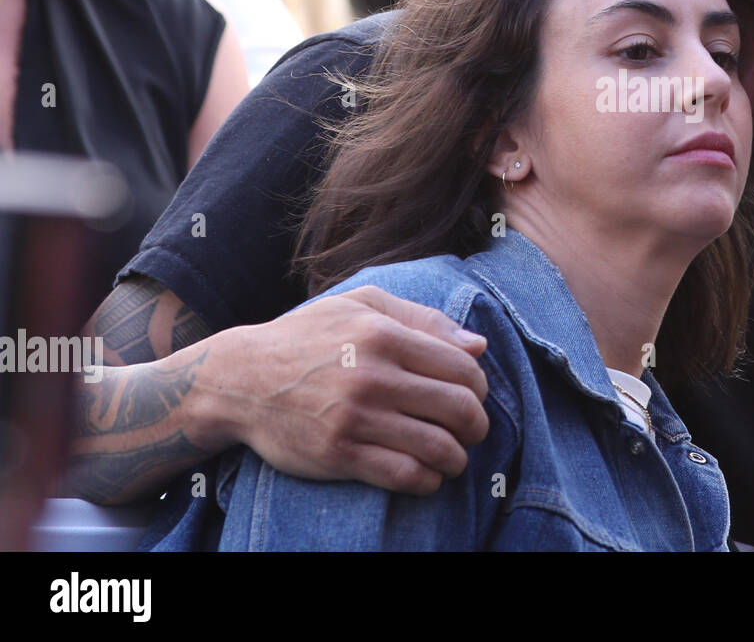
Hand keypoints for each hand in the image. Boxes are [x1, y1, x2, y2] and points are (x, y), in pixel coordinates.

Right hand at [209, 286, 489, 494]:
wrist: (239, 379)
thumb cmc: (309, 338)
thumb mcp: (362, 307)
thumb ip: (423, 320)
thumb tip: (478, 346)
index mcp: (384, 335)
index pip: (464, 368)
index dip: (479, 387)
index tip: (472, 396)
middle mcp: (373, 376)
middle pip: (460, 409)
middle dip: (477, 425)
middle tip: (471, 430)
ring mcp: (355, 418)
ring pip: (439, 447)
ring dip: (457, 458)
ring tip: (452, 456)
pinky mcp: (338, 454)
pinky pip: (405, 475)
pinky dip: (428, 480)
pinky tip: (425, 474)